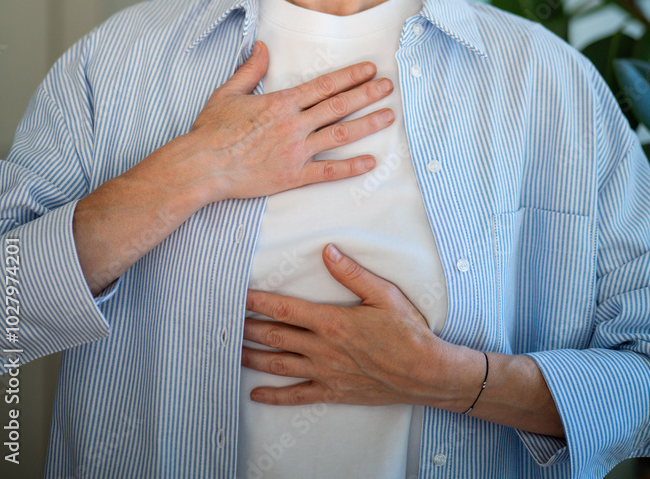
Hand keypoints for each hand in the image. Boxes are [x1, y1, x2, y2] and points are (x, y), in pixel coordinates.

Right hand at [184, 41, 393, 203]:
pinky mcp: (292, 176)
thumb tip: (263, 46)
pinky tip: (370, 162)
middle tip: (389, 87)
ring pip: (340, 135)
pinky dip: (350, 167)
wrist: (202, 166)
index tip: (369, 69)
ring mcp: (295, 151)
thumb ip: (250, 69)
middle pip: (339, 106)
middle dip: (367, 94)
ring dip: (367, 125)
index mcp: (281, 103)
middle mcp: (293, 124)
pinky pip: (327, 172)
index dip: (350, 76)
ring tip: (388, 116)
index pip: (324, 85)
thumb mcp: (229, 93)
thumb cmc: (212, 130)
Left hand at [242, 244, 462, 407]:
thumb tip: (327, 251)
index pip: (286, 309)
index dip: (259, 301)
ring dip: (253, 357)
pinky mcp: (333, 392)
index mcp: (332, 321)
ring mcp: (326, 373)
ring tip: (231, 351)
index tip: (239, 294)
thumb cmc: (407, 331)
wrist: (425, 373)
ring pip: (280, 365)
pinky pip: (297, 396)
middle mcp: (323, 349)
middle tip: (224, 321)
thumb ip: (352, 274)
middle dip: (248, 327)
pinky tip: (255, 394)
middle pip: (276, 336)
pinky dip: (274, 396)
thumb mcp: (384, 295)